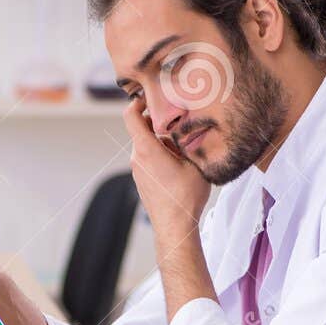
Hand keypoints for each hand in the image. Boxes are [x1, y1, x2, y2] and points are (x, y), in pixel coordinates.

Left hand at [124, 98, 209, 236]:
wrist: (174, 226)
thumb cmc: (185, 196)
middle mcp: (137, 157)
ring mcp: (137, 170)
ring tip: (184, 148)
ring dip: (162, 141)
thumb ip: (188, 141)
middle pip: (142, 129)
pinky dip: (160, 154)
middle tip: (180, 123)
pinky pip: (148, 158)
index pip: (131, 115)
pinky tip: (179, 163)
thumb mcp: (194, 162)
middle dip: (159, 123)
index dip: (138, 101)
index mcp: (146, 149)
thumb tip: (188, 126)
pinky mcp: (142, 179)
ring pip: (147, 144)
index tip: (152, 98)